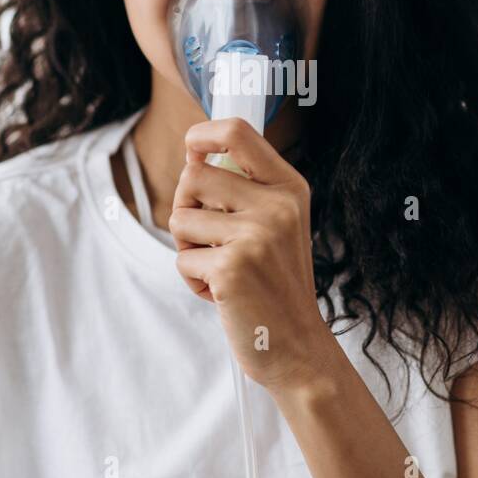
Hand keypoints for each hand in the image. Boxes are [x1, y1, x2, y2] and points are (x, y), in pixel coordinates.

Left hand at [169, 117, 337, 393]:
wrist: (298, 346)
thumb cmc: (277, 283)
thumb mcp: (277, 224)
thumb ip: (244, 188)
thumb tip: (194, 155)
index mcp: (288, 187)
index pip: (237, 132)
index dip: (203, 134)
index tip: (193, 150)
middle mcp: (276, 205)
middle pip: (194, 175)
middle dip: (186, 206)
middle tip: (210, 238)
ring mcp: (256, 235)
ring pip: (180, 218)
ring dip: (188, 248)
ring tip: (220, 268)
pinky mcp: (232, 268)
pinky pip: (182, 259)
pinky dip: (194, 280)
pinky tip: (223, 294)